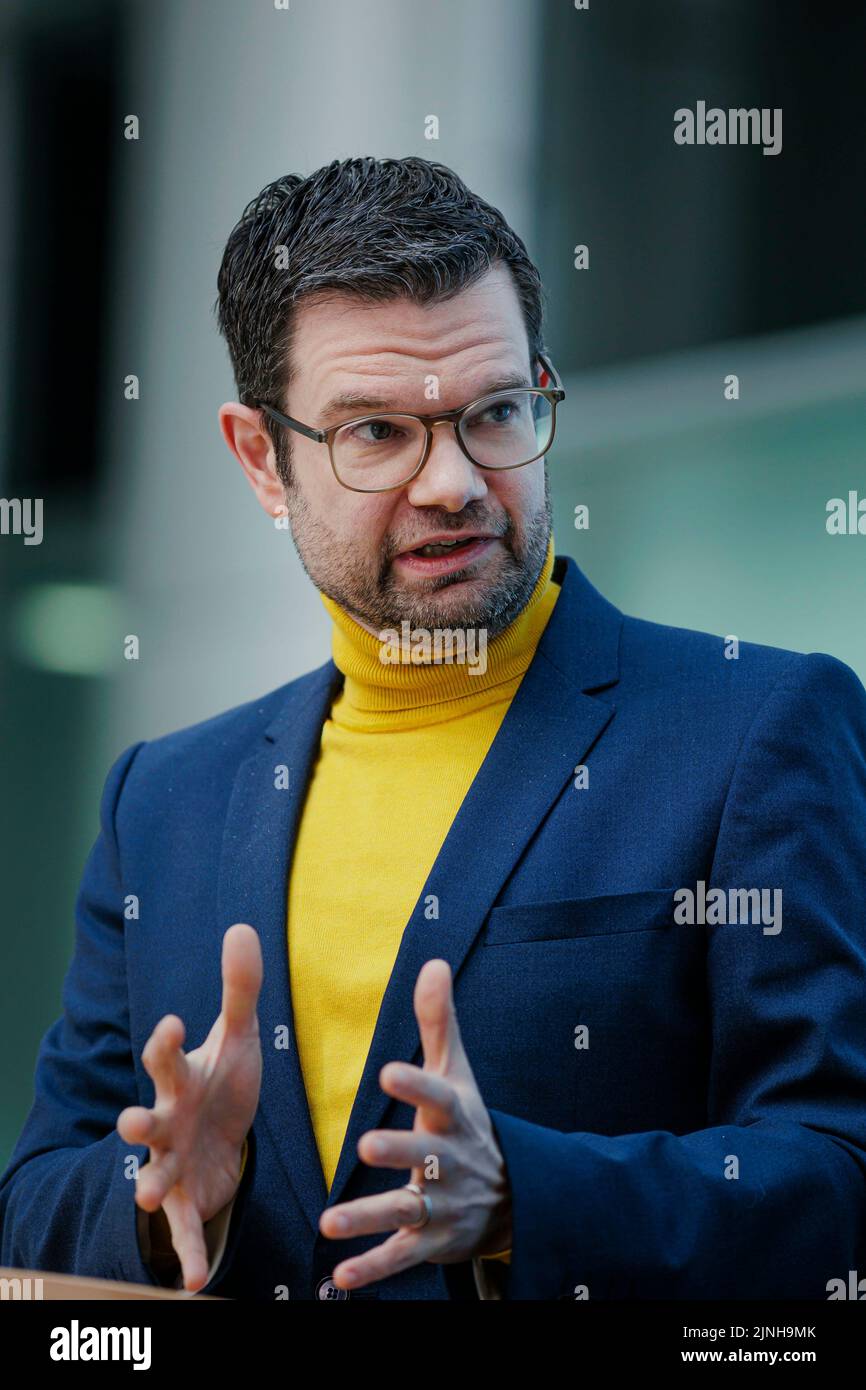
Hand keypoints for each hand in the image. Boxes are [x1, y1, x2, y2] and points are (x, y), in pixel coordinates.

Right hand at [116, 922, 262, 1291]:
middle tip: (129, 1121)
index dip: (166, 1042)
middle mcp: (167, 1120)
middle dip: (137, 1121)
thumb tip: (240, 925)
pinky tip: (197, 1281)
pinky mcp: (188, 1197)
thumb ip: (239, 989)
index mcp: (181, 1078)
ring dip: (147, 1184)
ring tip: (145, 1195)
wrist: (220, 1137)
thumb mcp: (236, 1037)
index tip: (173, 1021)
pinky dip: (189, 1254)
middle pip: (146, 1118)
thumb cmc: (222, 1082)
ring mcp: (172, 1162)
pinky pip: (185, 1228)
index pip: (166, 1057)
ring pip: (152, 1174)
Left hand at [319, 958, 510, 1290]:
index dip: (415, 1084)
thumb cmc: (470, 1123)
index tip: (388, 1071)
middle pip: (424, 1156)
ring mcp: (442, 1204)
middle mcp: (449, 1161)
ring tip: (329, 1223)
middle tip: (365, 1145)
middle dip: (398, 1153)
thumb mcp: (458, 1073)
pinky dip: (373, 1269)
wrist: (516, 1195)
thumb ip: (439, 1022)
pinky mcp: (432, 1242)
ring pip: (406, 1212)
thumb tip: (434, 962)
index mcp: (454, 1116)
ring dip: (369, 1219)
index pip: (437, 1096)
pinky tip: (339, 1278)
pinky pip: (402, 1256)